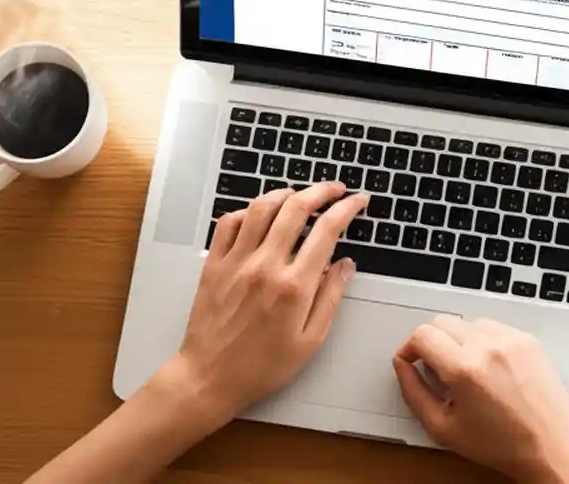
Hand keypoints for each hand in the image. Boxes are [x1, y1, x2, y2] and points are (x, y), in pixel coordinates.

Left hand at [160, 183, 368, 421]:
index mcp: (294, 287)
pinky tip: (260, 216)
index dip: (347, 209)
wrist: (210, 378)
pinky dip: (247, 211)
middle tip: (335, 189)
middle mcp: (265, 266)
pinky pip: (229, 223)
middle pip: (296, 208)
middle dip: (321, 191)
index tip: (358, 202)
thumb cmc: (261, 367)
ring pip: (262, 208)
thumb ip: (331, 298)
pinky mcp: (215, 265)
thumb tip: (346, 265)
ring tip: (300, 194)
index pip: (326, 231)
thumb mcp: (310, 341)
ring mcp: (236, 262)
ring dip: (285, 193)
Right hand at [393, 316, 568, 483]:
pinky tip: (488, 367)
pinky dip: (484, 341)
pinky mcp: (528, 340)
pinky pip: (493, 327)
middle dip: (432, 343)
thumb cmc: (502, 445)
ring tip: (466, 371)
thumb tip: (403, 367)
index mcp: (465, 369)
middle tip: (436, 370)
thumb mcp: (443, 428)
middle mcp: (488, 347)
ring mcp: (511, 340)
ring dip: (459, 340)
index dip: (408, 348)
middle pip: (442, 322)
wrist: (550, 447)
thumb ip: (414, 393)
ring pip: (468, 322)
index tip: (410, 361)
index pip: (422, 334)